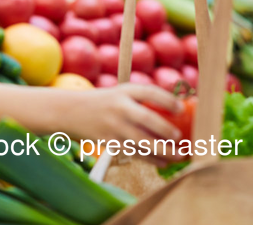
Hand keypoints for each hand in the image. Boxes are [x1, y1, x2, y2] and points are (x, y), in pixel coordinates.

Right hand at [62, 84, 184, 164]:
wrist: (71, 111)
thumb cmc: (105, 102)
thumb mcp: (120, 93)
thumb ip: (142, 99)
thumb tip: (176, 111)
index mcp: (124, 91)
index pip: (149, 92)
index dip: (167, 100)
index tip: (181, 109)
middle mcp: (119, 107)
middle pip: (146, 119)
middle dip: (165, 129)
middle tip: (179, 137)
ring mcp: (113, 126)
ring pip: (141, 141)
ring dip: (163, 150)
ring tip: (179, 155)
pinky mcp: (109, 141)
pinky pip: (134, 152)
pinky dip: (150, 159)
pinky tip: (163, 162)